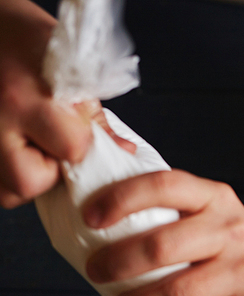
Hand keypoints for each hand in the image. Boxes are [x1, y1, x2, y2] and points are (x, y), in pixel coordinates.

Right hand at [0, 0, 133, 207]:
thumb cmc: (24, 46)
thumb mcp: (66, 69)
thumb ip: (94, 116)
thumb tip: (123, 150)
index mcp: (20, 99)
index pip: (72, 147)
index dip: (81, 141)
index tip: (75, 124)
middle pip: (31, 182)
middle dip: (50, 169)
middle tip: (50, 141)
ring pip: (11, 192)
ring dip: (30, 176)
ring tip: (31, 143)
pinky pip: (0, 189)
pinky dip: (12, 177)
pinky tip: (19, 151)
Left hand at [84, 169, 243, 295]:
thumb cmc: (223, 248)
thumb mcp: (206, 214)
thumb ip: (167, 210)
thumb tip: (96, 221)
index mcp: (216, 197)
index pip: (165, 186)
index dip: (122, 199)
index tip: (90, 218)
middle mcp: (233, 230)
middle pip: (162, 246)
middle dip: (117, 264)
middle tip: (96, 274)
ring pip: (175, 294)